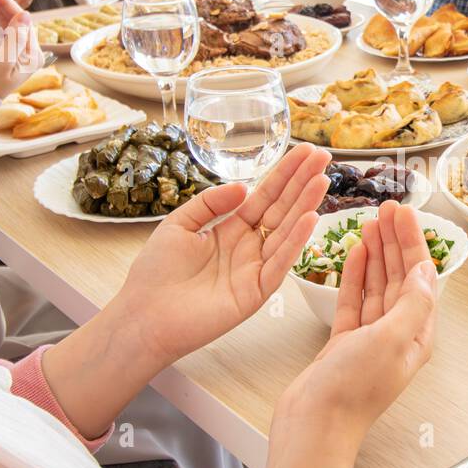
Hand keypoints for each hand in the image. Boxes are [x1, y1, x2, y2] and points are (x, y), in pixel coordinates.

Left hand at [40, 143, 331, 439]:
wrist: (143, 316)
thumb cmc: (156, 273)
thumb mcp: (179, 224)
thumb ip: (210, 203)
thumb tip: (244, 187)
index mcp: (231, 229)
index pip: (265, 196)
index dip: (284, 174)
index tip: (305, 152)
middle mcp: (249, 247)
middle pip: (282, 209)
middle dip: (302, 183)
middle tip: (323, 157)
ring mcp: (255, 269)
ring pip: (286, 232)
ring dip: (305, 205)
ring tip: (321, 180)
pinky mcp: (256, 292)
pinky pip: (280, 263)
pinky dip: (295, 242)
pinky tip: (309, 219)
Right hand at [263, 202, 438, 467]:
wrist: (314, 425)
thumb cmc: (353, 389)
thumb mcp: (392, 339)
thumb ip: (413, 303)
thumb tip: (428, 271)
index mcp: (417, 335)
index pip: (420, 278)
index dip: (413, 242)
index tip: (404, 212)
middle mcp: (397, 335)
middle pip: (400, 277)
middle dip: (395, 241)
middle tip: (387, 208)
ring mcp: (369, 339)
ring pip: (377, 285)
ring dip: (376, 253)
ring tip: (371, 222)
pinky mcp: (343, 343)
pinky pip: (353, 300)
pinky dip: (356, 275)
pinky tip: (355, 253)